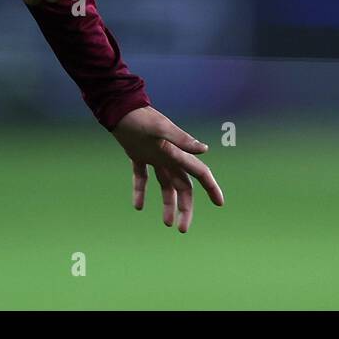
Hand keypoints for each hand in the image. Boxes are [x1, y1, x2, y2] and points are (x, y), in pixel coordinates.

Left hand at [111, 106, 223, 232]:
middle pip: (183, 187)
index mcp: (177, 152)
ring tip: (166, 223)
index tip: (219, 203)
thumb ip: (181, 140)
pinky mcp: (138, 155)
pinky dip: (141, 191)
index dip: (211, 188)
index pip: (199, 173)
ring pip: (165, 186)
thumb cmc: (141, 118)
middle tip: (182, 229)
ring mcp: (154, 156)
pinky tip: (138, 206)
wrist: (119, 108)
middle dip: (185, 208)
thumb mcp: (160, 129)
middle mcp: (169, 156)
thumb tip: (205, 150)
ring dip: (167, 204)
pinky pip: (141, 177)